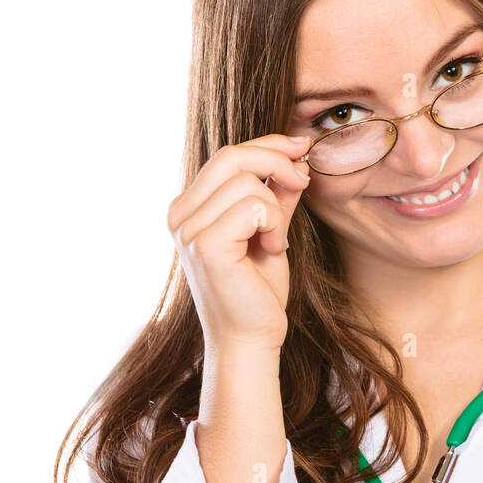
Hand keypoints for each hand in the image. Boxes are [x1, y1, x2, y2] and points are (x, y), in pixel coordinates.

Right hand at [166, 133, 313, 352]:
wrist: (252, 337)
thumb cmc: (259, 290)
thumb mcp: (271, 230)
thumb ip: (277, 194)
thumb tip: (295, 159)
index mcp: (189, 208)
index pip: (226, 155)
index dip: (267, 145)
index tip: (301, 148)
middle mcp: (180, 215)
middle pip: (231, 156)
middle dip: (276, 161)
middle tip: (303, 181)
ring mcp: (188, 230)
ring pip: (247, 182)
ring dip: (276, 209)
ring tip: (275, 241)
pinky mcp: (206, 246)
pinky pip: (254, 207)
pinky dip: (275, 224)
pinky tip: (272, 250)